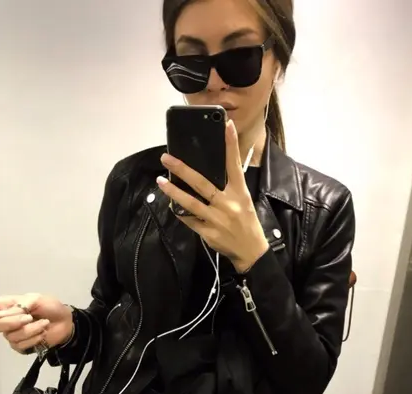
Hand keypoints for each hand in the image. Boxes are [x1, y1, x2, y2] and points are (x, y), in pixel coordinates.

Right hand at [0, 294, 72, 353]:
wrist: (66, 322)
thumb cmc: (51, 307)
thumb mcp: (37, 299)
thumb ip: (20, 305)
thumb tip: (1, 313)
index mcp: (8, 305)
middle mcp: (7, 320)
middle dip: (16, 321)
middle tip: (30, 317)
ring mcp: (13, 334)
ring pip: (12, 336)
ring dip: (31, 330)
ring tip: (44, 323)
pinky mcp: (21, 346)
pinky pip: (20, 346)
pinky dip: (34, 339)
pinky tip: (42, 334)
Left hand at [157, 120, 268, 272]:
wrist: (251, 251)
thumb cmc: (246, 221)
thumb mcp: (244, 199)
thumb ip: (231, 184)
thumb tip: (216, 166)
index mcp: (239, 193)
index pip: (234, 165)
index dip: (230, 145)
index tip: (226, 125)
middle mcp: (228, 204)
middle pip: (202, 183)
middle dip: (183, 170)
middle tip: (167, 158)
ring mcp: (217, 219)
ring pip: (191, 203)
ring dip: (174, 191)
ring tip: (161, 181)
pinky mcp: (208, 233)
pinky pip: (189, 220)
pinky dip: (179, 211)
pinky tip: (171, 204)